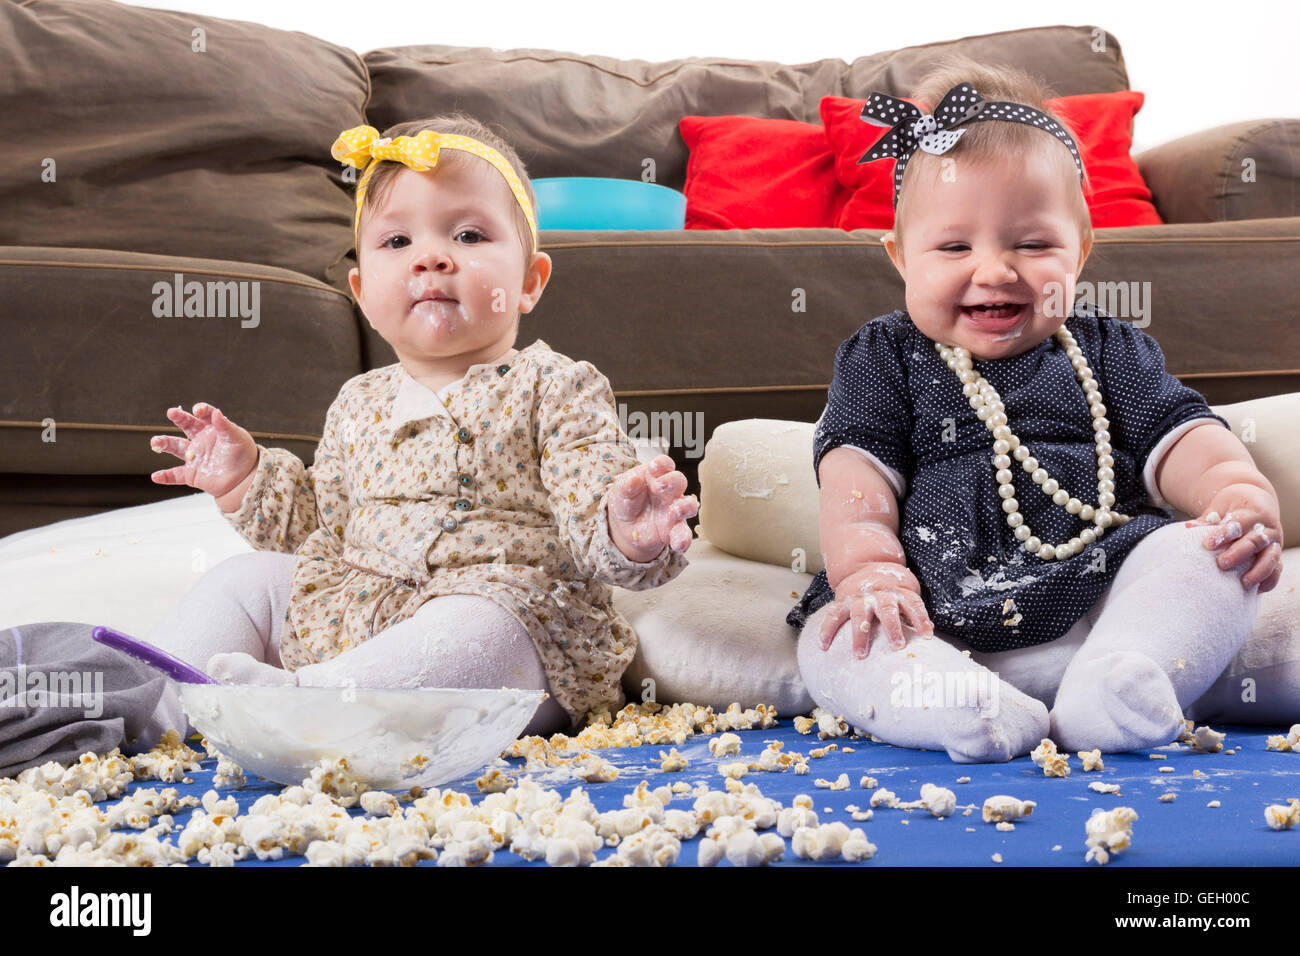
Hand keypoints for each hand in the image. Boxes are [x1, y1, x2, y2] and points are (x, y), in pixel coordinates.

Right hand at [149, 403, 257, 499]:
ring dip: (164, 443)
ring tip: (155, 442)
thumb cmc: (243, 456)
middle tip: (171, 412)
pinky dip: (166, 476)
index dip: (202, 410)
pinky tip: (156, 476)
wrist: (244, 480)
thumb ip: (226, 426)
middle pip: (187, 425)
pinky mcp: (191, 474)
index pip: (205, 415)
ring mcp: (194, 456)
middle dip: (179, 418)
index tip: (197, 410)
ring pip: (176, 447)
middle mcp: (201, 440)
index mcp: (213, 429)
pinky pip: (176, 475)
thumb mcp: (237, 439)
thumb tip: (216, 412)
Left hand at [606, 455, 698, 559]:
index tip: (653, 467)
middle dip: (671, 481)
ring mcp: (674, 510)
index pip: (664, 464)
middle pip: (679, 480)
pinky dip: (683, 538)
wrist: (625, 526)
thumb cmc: (627, 501)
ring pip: (689, 505)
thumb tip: (633, 480)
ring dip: (685, 507)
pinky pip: (683, 533)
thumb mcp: (621, 492)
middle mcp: (669, 491)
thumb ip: (626, 485)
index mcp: (656, 475)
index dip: (661, 464)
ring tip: (675, 512)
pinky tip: (678, 544)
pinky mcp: (673, 529)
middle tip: (658, 487)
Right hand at [819, 562, 933, 657]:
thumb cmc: (890, 585)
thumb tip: (928, 632)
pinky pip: (833, 614)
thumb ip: (913, 610)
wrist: (865, 563)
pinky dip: (827, 629)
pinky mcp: (842, 600)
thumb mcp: (905, 590)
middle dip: (892, 628)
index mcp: (898, 590)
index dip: (921, 619)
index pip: (913, 604)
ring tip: (860, 655)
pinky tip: (823, 645)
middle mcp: (879, 593)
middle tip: (897, 646)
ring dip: (859, 635)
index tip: (927, 636)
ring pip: (859, 614)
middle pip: (887, 609)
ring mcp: (859, 597)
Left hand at [1184, 482, 1283, 591]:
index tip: (1207, 544)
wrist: (1258, 502)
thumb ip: (1207, 519)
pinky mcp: (1276, 554)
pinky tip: (1258, 590)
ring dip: (1258, 570)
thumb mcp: (1221, 507)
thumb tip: (1188, 527)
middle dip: (1239, 554)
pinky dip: (1270, 580)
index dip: (1223, 534)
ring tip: (1244, 583)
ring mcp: (1274, 542)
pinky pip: (1277, 569)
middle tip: (1222, 563)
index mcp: (1251, 513)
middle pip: (1254, 541)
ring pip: (1271, 557)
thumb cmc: (1234, 506)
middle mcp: (1266, 528)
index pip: (1237, 524)